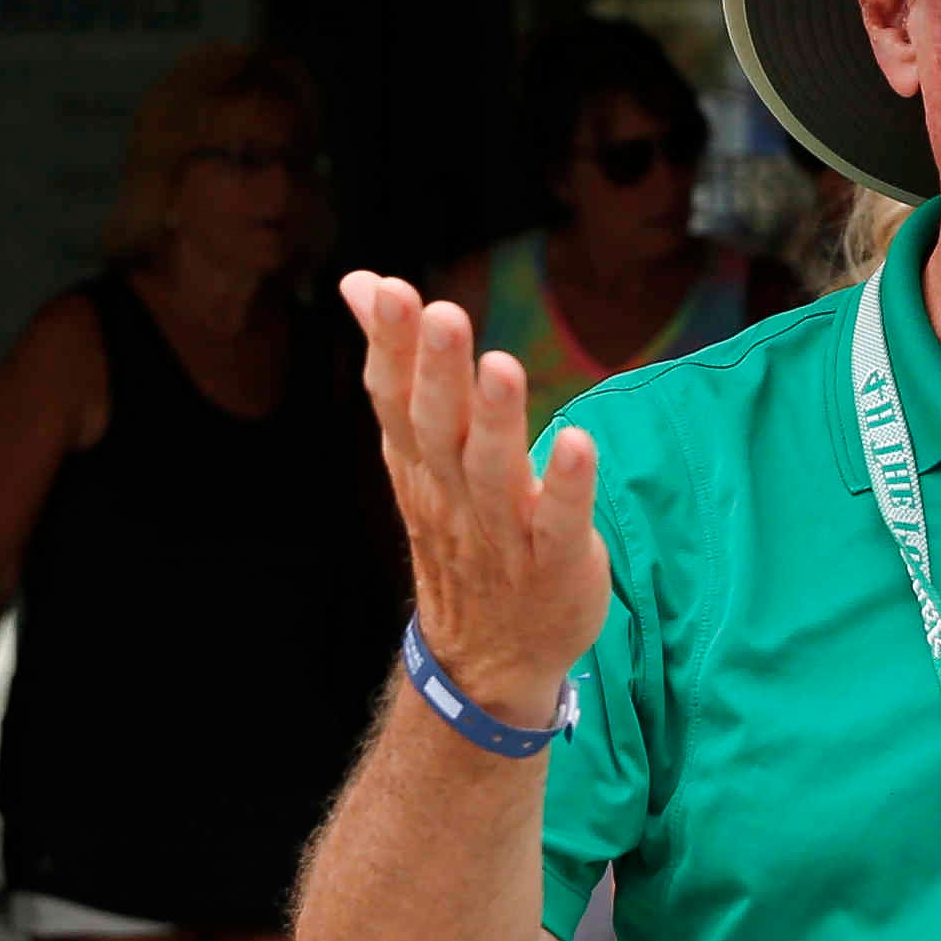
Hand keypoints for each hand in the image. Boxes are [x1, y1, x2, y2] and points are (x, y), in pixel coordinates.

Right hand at [346, 272, 610, 719]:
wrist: (488, 658)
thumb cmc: (459, 532)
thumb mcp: (418, 452)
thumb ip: (400, 365)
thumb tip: (361, 283)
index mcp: (419, 463)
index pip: (396, 399)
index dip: (391, 347)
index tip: (389, 291)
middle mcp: (451, 494)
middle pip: (438, 429)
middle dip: (439, 373)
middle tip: (444, 314)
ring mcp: (501, 532)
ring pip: (492, 472)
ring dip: (497, 420)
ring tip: (502, 366)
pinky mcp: (554, 562)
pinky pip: (559, 522)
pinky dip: (567, 486)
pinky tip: (579, 442)